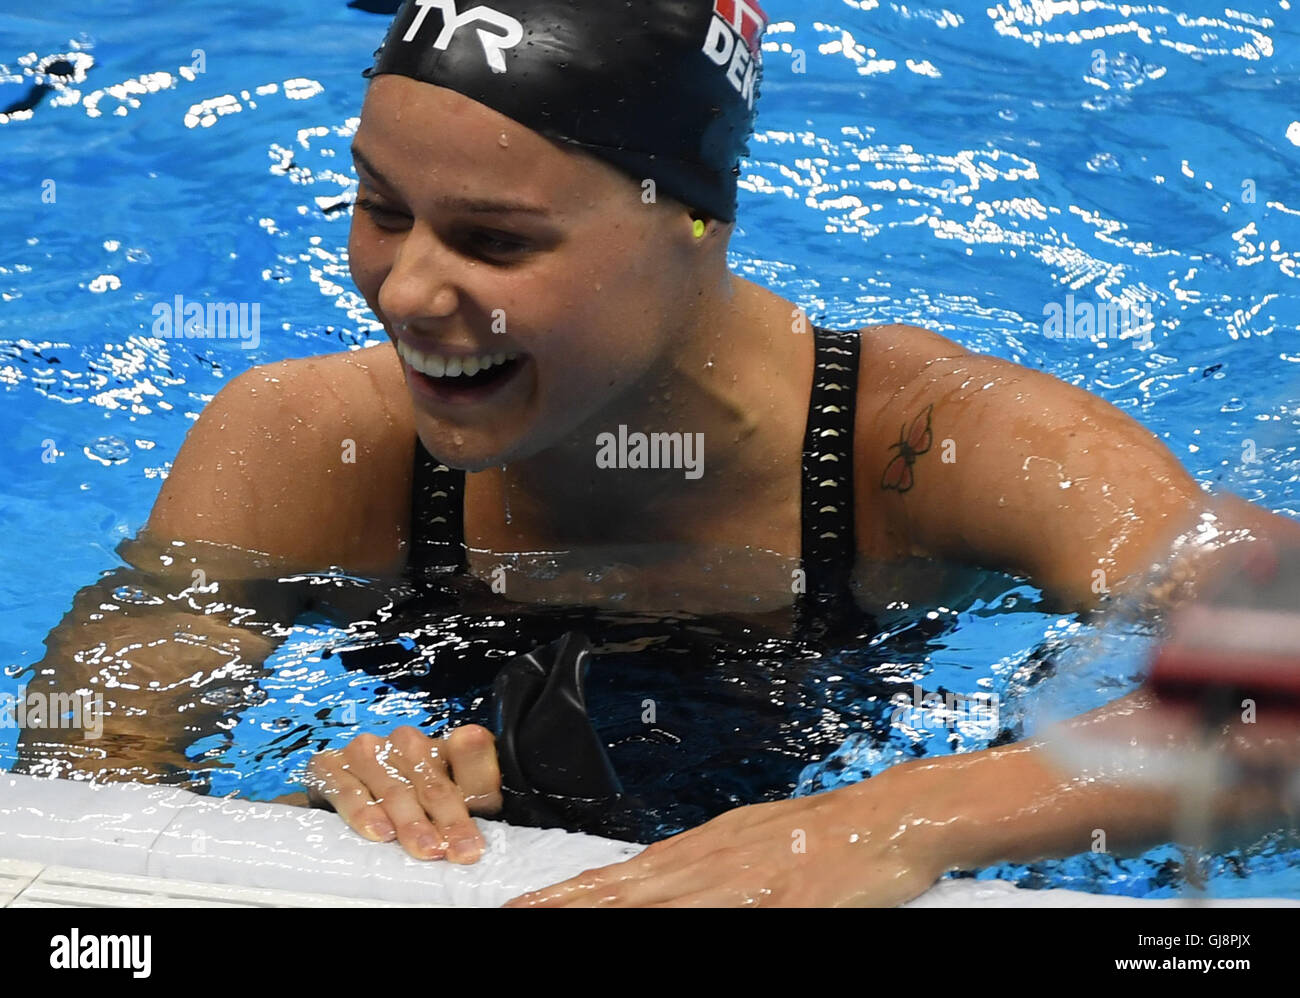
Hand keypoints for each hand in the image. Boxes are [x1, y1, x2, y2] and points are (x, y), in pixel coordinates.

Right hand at [304, 724, 501, 862]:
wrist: (351, 805)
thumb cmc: (414, 808)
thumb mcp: (454, 802)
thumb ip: (475, 786)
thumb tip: (476, 749)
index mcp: (444, 747)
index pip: (469, 753)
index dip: (479, 788)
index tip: (479, 834)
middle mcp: (406, 742)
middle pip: (432, 782)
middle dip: (448, 819)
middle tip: (458, 852)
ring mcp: (367, 751)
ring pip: (393, 787)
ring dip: (410, 820)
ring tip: (426, 848)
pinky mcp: (329, 765)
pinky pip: (346, 788)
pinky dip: (363, 811)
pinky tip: (378, 832)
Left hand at [503, 772, 946, 906]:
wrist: (886, 818)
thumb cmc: (824, 831)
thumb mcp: (752, 837)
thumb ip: (708, 860)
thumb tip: (667, 874)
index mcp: (701, 849)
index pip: (619, 877)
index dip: (570, 893)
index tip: (528, 904)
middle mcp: (707, 865)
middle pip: (619, 892)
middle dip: (562, 907)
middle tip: (511, 916)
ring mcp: (736, 887)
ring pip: (650, 906)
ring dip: (597, 913)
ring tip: (544, 920)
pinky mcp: (774, 905)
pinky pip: (714, 923)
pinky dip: (672, 924)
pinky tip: (641, 932)